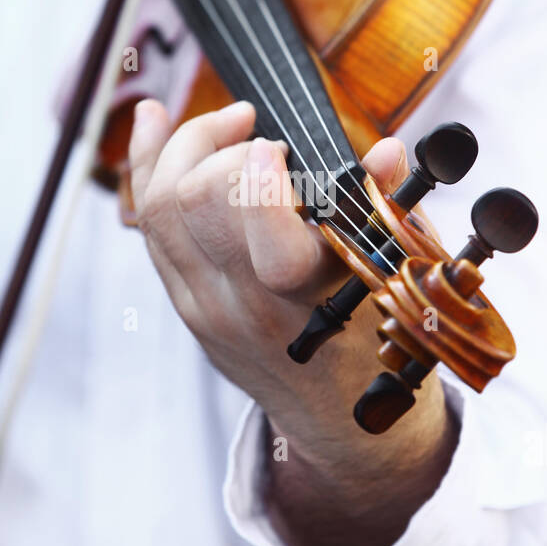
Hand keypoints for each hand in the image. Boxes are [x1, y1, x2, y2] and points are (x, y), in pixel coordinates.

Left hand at [128, 99, 457, 545]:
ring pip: (157, 208)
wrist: (343, 424)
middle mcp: (243, 303)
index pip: (250, 215)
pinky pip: (149, 227)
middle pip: (191, 200)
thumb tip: (388, 152)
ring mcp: (203, 307)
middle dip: (217, 144)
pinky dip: (146, 168)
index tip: (282, 151)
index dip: (256, 166)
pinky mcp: (184, 304)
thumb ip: (389, 209)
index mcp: (304, 294)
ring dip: (182, 147)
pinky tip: (150, 121)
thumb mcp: (399, 277)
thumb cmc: (381, 345)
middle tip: (258, 133)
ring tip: (228, 124)